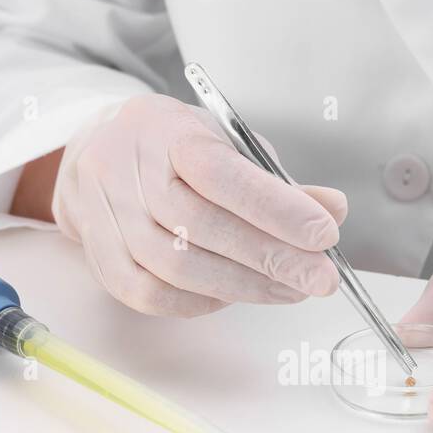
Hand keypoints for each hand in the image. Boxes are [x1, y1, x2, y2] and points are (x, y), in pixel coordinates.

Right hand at [53, 94, 345, 315]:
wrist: (99, 152)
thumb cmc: (173, 149)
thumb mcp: (227, 143)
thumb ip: (278, 180)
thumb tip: (332, 210)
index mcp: (164, 130)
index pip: (221, 173)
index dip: (276, 208)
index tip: (324, 234)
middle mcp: (126, 169)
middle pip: (201, 227)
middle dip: (271, 258)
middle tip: (319, 278)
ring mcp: (106, 215)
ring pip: (176, 267)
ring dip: (243, 287)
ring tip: (288, 290)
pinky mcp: (99, 257)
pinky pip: (150, 295)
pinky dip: (199, 302)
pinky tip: (234, 296)